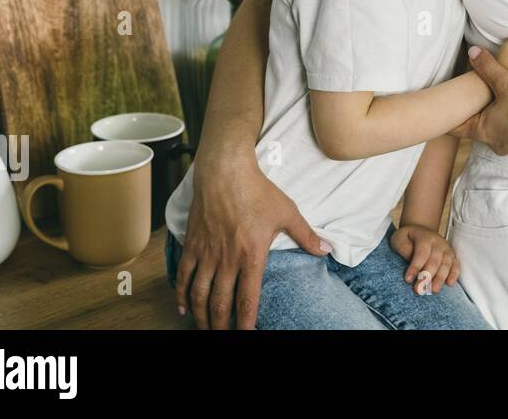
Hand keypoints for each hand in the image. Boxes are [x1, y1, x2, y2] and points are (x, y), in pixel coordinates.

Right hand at [175, 157, 329, 329]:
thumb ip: (306, 236)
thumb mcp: (288, 212)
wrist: (226, 172)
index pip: (247, 300)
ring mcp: (207, 253)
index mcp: (252, 256)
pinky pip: (183, 276)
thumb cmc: (258, 191)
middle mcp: (227, 260)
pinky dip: (181, 296)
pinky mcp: (192, 245)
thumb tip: (326, 250)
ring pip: (199, 295)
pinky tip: (183, 309)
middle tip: (223, 335)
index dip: (245, 323)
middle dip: (221, 326)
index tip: (246, 335)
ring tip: (206, 328)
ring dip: (201, 316)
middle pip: (220, 304)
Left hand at [389, 224, 459, 293]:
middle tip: (419, 290)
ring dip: (440, 278)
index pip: (421, 253)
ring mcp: (447, 249)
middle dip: (427, 276)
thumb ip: (403, 249)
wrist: (421, 231)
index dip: (415, 267)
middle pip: (435, 260)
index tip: (408, 280)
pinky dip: (454, 275)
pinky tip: (450, 284)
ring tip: (433, 290)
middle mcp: (438, 242)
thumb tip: (410, 261)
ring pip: (446, 264)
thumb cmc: (408, 238)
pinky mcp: (452, 256)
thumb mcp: (399, 238)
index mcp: (425, 237)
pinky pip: (456, 265)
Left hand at [454, 45, 507, 155]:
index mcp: (483, 131)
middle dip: (474, 110)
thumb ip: (488, 66)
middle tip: (468, 96)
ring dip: (495, 112)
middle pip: (475, 126)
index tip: (438, 110)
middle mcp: (494, 142)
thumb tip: (472, 51)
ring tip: (495, 96)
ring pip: (496, 126)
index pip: (454, 127)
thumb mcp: (507, 82)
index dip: (446, 116)